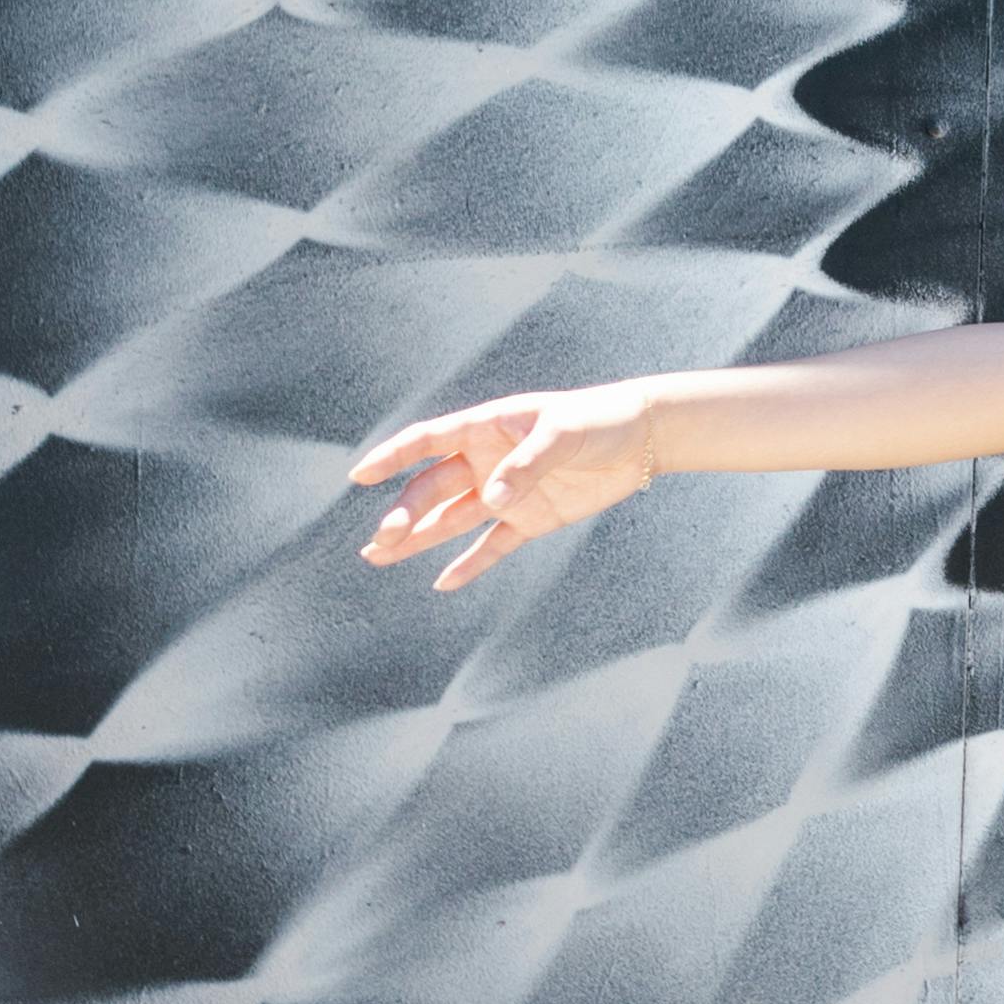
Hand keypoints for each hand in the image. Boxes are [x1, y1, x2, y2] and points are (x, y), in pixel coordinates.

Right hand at [349, 383, 656, 591]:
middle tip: (380, 539)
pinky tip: (442, 583)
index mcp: (487, 428)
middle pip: (434, 489)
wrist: (643, 438)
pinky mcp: (531, 520)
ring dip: (419, 538)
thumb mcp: (563, 433)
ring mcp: (506, 493)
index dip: (393, 456)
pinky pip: (493, 546)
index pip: (429, 441)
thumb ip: (527, 463)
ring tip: (379, 557)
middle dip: (405, 513)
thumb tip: (493, 497)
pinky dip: (470, 565)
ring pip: (452, 520)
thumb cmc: (599, 419)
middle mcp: (488, 461)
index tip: (360, 475)